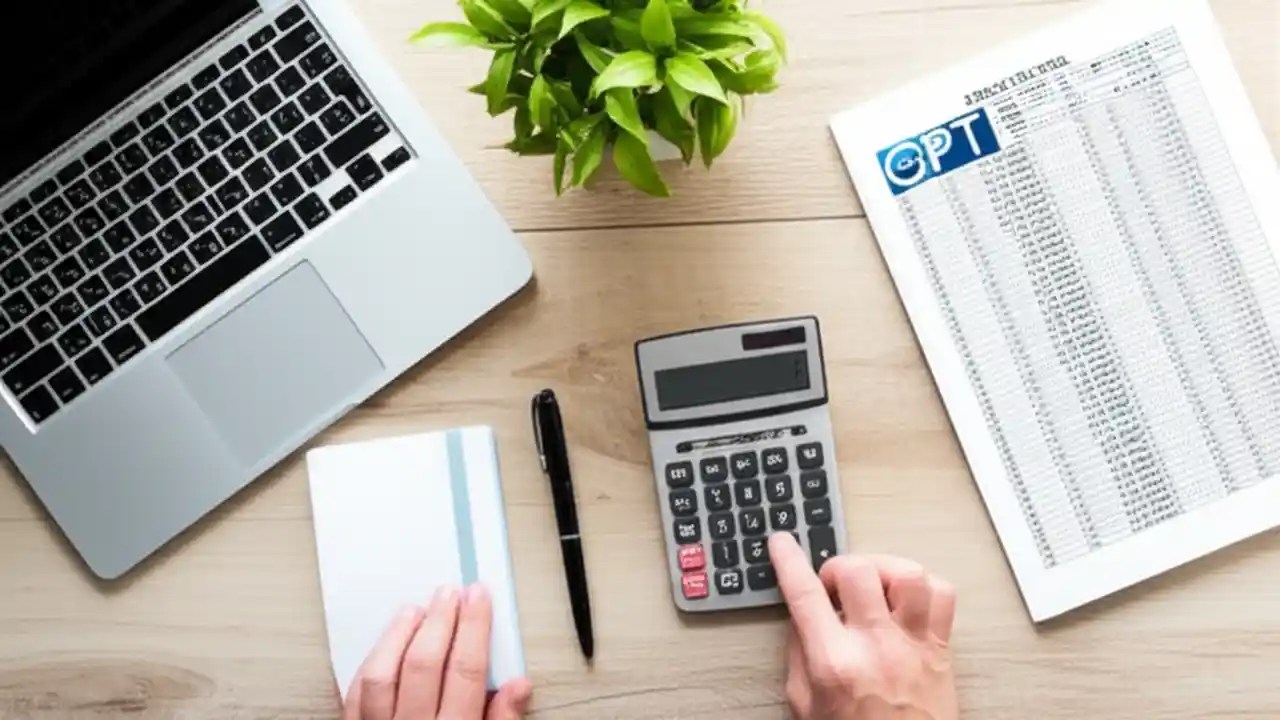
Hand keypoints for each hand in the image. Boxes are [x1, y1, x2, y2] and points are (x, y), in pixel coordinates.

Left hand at [344, 584, 532, 719]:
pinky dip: (371, 664)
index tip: (480, 597)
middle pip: (425, 664)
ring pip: (382, 673)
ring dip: (400, 635)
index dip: (475, 628)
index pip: (467, 671)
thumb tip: (518, 685)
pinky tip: (385, 646)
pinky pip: (355, 696)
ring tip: (417, 609)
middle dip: (441, 620)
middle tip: (452, 592)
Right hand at [769, 534, 958, 719]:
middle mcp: (876, 647)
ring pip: (907, 574)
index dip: (788, 561)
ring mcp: (914, 645)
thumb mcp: (806, 705)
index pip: (805, 594)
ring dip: (884, 568)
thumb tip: (801, 617)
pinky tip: (905, 599)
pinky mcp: (940, 649)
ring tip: (872, 584)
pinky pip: (942, 595)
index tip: (782, 542)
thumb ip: (800, 657)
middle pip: (857, 571)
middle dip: (837, 566)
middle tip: (831, 584)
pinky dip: (923, 586)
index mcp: (835, 663)